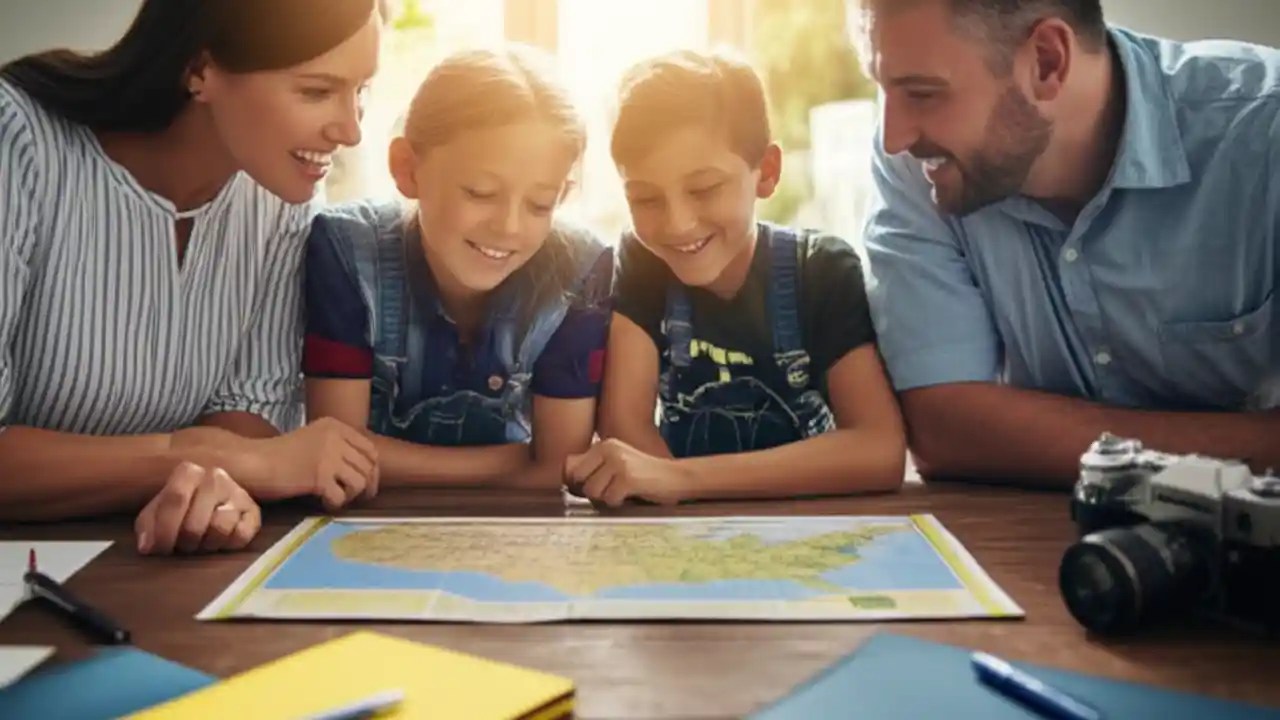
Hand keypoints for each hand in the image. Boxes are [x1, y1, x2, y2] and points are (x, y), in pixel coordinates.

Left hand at [135, 463, 259, 554]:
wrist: (210, 503)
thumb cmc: (179, 510)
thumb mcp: (155, 514)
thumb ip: (147, 528)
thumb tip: (147, 546)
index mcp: (189, 472)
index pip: (175, 499)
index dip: (164, 530)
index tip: (158, 549)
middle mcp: (216, 477)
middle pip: (195, 522)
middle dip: (185, 542)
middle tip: (182, 547)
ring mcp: (238, 493)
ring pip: (220, 528)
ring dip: (207, 544)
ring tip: (201, 543)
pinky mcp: (255, 512)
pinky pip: (241, 535)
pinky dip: (229, 544)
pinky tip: (221, 541)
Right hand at [245, 418, 378, 511]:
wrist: (253, 462)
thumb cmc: (280, 456)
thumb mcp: (315, 441)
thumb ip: (339, 447)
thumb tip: (369, 471)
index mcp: (335, 426)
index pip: (370, 449)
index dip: (372, 470)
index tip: (366, 484)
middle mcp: (335, 437)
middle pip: (368, 467)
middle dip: (365, 487)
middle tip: (353, 498)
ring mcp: (328, 456)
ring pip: (360, 482)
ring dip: (349, 496)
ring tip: (334, 498)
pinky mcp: (319, 476)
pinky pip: (341, 497)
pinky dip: (334, 504)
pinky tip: (323, 503)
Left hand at [563, 439, 689, 507]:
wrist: (676, 477)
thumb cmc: (644, 476)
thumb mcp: (617, 464)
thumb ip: (594, 468)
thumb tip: (567, 479)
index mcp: (603, 445)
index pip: (571, 466)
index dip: (578, 481)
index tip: (593, 486)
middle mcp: (608, 449)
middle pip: (579, 481)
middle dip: (593, 492)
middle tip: (612, 490)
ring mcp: (618, 462)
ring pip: (592, 492)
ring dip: (607, 498)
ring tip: (623, 491)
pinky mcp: (628, 477)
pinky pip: (609, 499)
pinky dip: (619, 502)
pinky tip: (632, 494)